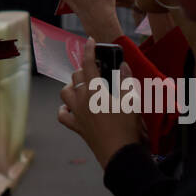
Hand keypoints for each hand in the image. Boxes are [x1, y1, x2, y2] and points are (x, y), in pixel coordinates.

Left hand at [57, 38, 141, 167]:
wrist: (120, 154)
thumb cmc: (128, 128)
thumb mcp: (132, 101)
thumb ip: (126, 81)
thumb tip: (123, 66)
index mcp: (95, 91)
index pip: (89, 64)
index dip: (89, 50)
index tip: (90, 41)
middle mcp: (81, 100)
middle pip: (76, 76)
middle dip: (85, 69)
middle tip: (96, 70)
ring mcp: (76, 114)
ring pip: (65, 92)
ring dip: (72, 85)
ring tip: (83, 85)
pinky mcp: (76, 127)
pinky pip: (62, 115)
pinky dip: (64, 108)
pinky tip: (71, 107)